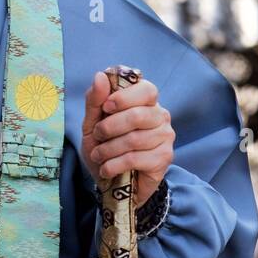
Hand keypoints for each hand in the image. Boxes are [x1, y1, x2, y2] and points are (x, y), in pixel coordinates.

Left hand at [81, 71, 174, 208]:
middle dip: (109, 127)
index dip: (124, 97)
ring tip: (98, 156)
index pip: (146, 89)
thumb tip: (100, 75)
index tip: (106, 107)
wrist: (112, 182)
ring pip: (134, 139)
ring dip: (108, 150)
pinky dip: (114, 165)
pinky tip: (107, 169)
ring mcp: (165, 137)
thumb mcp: (92, 124)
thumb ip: (95, 101)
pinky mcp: (164, 159)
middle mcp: (160, 116)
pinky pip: (135, 158)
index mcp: (146, 102)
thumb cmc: (105, 148)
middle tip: (97, 136)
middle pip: (138, 115)